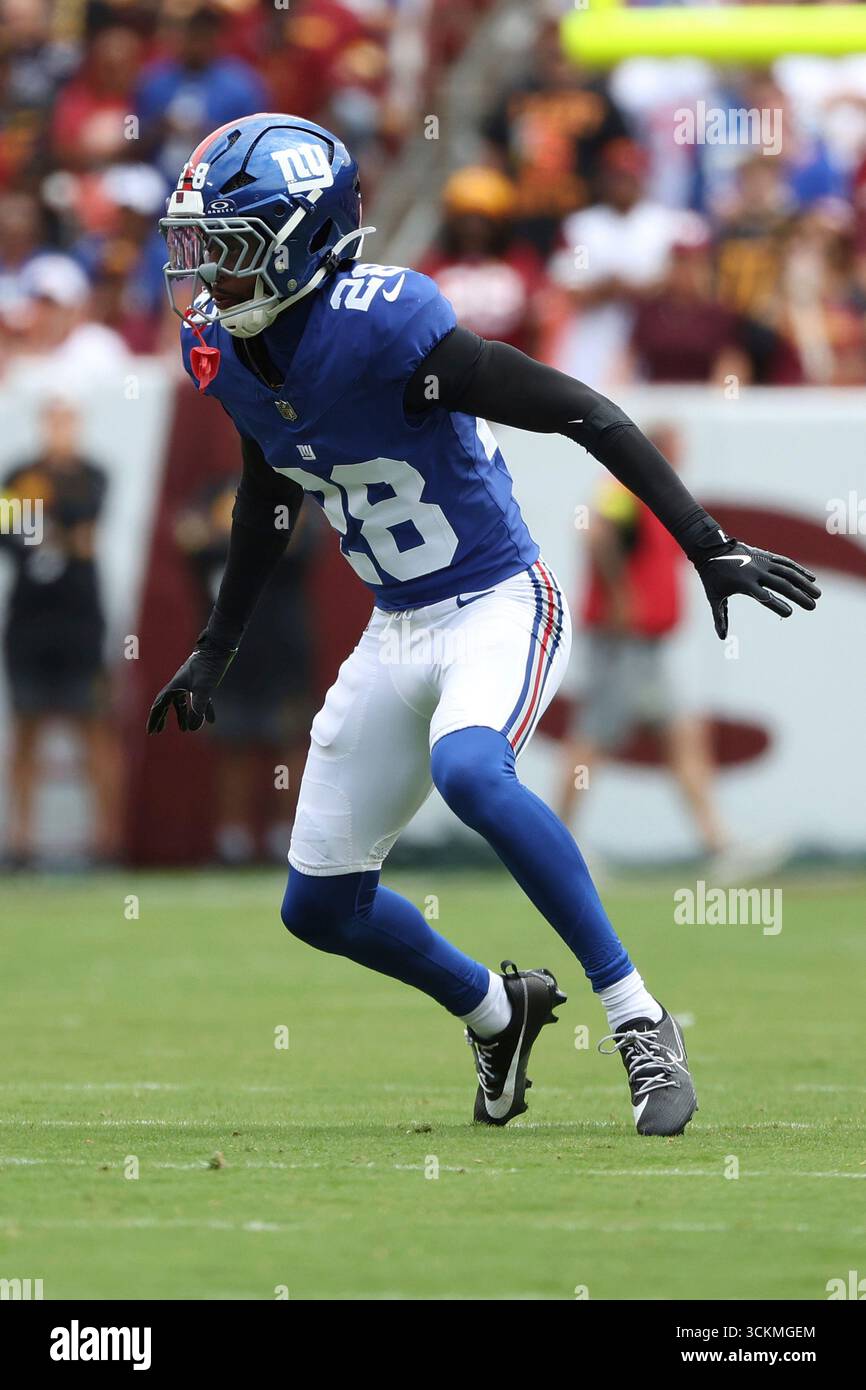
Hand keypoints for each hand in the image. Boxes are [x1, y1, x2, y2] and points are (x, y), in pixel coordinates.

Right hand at [146, 632, 236, 732]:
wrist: (219, 647)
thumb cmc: (209, 666)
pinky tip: (211, 720)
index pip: (159, 705)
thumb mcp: (204, 688)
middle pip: (167, 704)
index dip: (155, 719)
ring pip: (183, 702)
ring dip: (183, 715)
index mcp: (174, 686)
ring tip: (185, 729)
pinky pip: (200, 699)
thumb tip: (193, 728)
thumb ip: (198, 708)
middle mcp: (179, 684)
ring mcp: (190, 683)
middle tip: (158, 731)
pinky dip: (204, 710)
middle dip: (163, 717)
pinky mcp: (202, 682)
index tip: (151, 731)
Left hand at [693, 535, 820, 638]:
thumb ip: (720, 617)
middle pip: (782, 585)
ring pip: (787, 572)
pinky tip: (811, 578)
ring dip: (804, 583)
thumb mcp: (714, 597)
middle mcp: (756, 572)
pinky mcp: (765, 556)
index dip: (777, 605)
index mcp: (744, 583)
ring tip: (817, 594)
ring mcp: (762, 562)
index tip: (789, 613)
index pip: (764, 596)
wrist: (711, 549)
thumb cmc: (712, 577)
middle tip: (812, 606)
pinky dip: (799, 570)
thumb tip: (722, 638)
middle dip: (798, 596)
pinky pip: (785, 563)